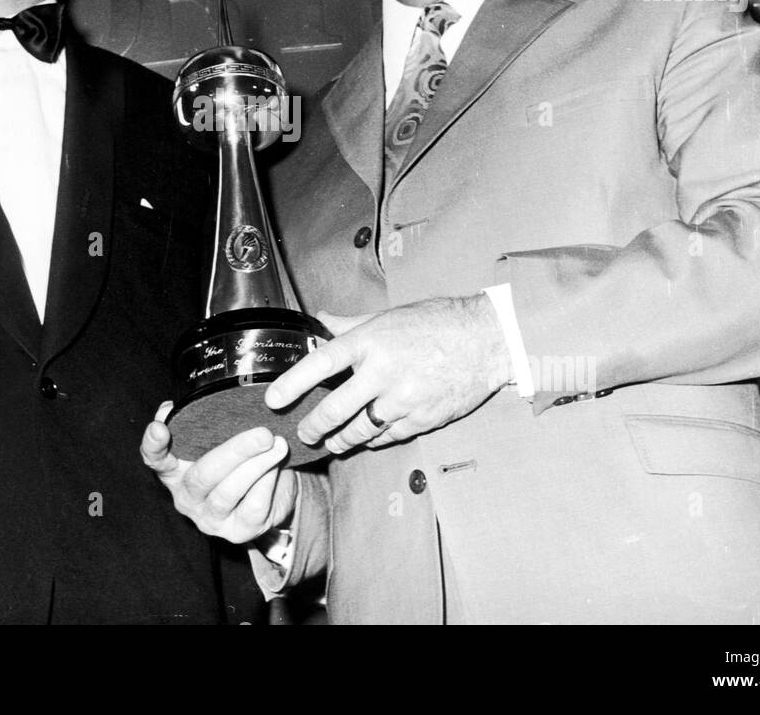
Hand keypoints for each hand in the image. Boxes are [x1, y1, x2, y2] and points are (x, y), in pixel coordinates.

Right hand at [140, 402, 298, 543]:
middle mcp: (187, 497)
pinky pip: (253, 506)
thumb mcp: (221, 440)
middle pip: (203, 475)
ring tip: (277, 444)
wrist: (274, 494)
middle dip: (235, 451)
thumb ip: (201, 422)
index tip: (160, 428)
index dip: (153, 445)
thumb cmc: (239, 460)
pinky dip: (268, 482)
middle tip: (263, 433)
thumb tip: (173, 406)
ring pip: (229, 492)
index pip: (155, 459)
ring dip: (257, 465)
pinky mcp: (238, 532)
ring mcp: (211, 519)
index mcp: (176, 471)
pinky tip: (278, 465)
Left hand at [264, 295, 509, 454]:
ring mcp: (403, 400)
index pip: (320, 363)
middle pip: (334, 410)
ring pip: (358, 431)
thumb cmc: (436, 323)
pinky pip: (386, 438)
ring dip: (339, 440)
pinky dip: (371, 440)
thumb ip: (350, 323)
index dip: (292, 384)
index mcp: (370, 341)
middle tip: (303, 432)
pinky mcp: (422, 419)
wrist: (486, 341)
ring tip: (330, 442)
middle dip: (312, 427)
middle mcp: (383, 372)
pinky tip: (365, 438)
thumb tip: (321, 319)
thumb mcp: (388, 316)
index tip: (273, 399)